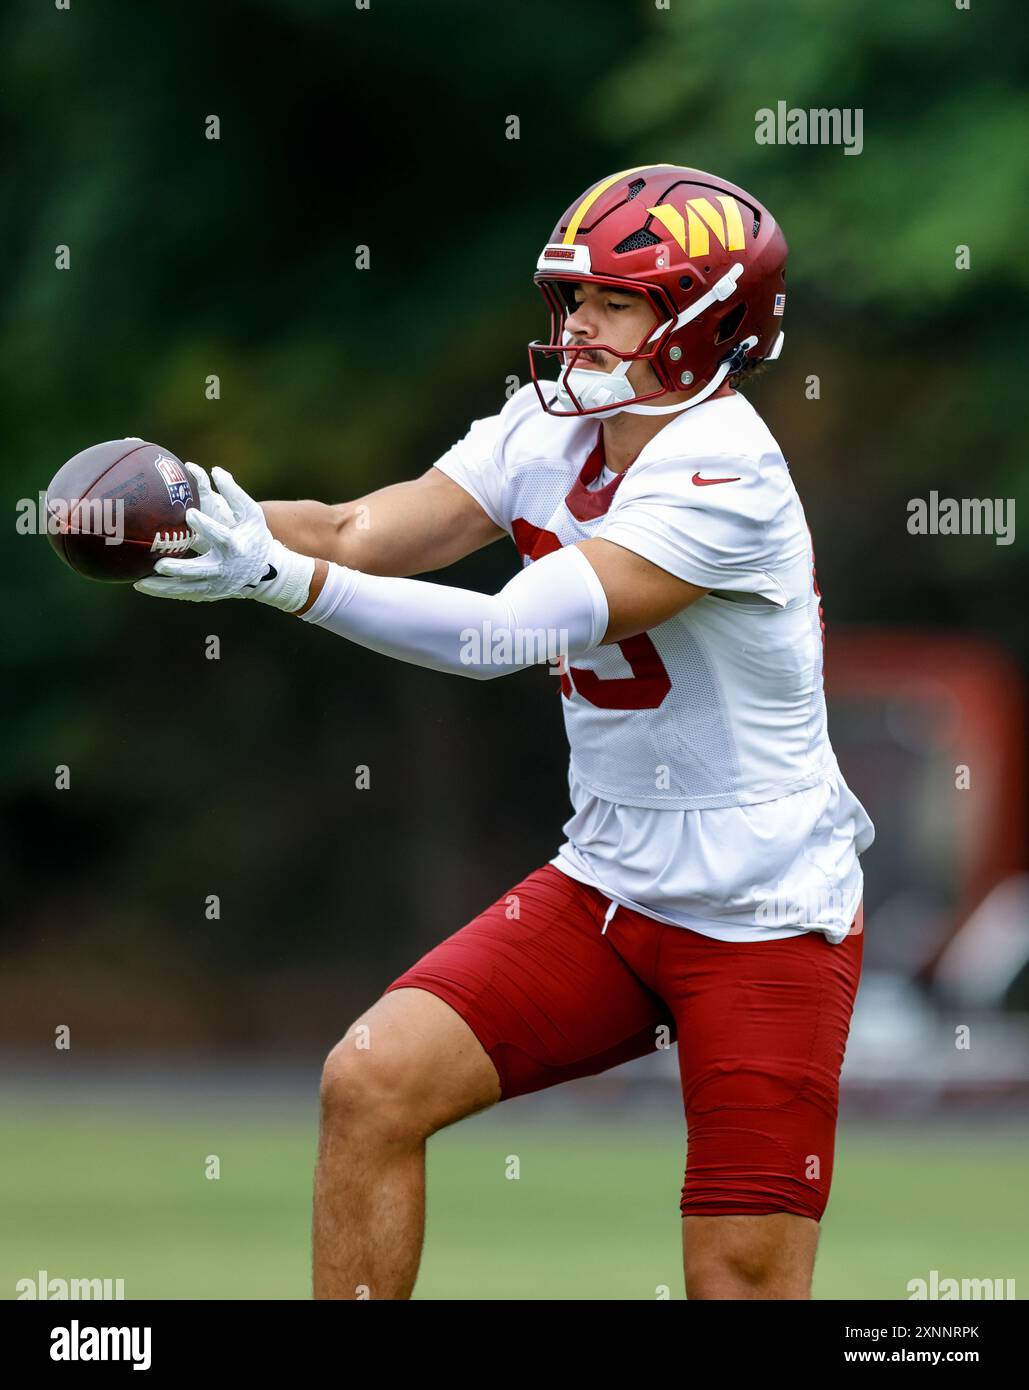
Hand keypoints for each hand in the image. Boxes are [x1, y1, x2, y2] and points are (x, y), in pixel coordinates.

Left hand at [134, 467, 314, 609]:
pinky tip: (142, 585)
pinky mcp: (208, 593)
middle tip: (160, 564)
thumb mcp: (251, 514)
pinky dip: (163, 591)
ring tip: (139, 582)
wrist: (265, 572)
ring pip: (186, 588)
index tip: (190, 513)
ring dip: (163, 587)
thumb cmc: (255, 537)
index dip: (206, 526)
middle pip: (200, 571)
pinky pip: (182, 593)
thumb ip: (234, 493)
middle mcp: (225, 569)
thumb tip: (216, 470)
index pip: (221, 537)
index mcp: (236, 547)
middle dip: (180, 569)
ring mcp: (215, 584)